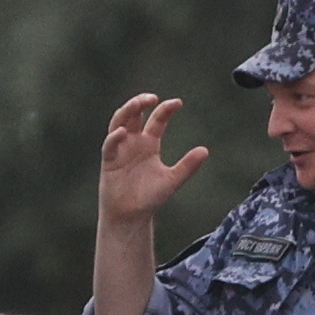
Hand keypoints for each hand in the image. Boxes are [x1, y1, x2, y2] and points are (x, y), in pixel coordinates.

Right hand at [94, 94, 205, 228]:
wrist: (131, 217)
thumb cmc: (150, 198)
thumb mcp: (172, 180)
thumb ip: (187, 166)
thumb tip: (205, 150)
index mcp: (150, 143)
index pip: (157, 119)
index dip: (166, 109)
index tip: (178, 103)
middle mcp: (134, 142)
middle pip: (135, 114)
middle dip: (141, 103)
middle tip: (152, 97)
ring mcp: (120, 150)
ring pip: (119, 123)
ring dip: (126, 112)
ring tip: (137, 104)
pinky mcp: (109, 161)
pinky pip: (109, 146)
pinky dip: (114, 138)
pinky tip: (122, 132)